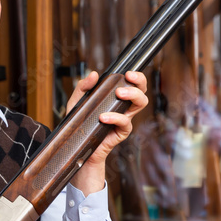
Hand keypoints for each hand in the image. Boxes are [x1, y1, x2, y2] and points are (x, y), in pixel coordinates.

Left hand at [67, 70, 148, 194]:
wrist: (78, 147)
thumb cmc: (81, 124)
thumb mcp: (77, 102)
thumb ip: (83, 87)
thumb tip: (93, 75)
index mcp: (116, 99)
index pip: (134, 84)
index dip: (137, 77)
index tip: (128, 72)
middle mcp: (124, 108)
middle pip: (142, 92)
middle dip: (139, 82)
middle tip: (127, 79)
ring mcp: (124, 120)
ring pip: (140, 104)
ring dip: (133, 95)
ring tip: (119, 93)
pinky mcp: (121, 132)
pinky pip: (125, 122)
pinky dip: (115, 117)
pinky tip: (104, 117)